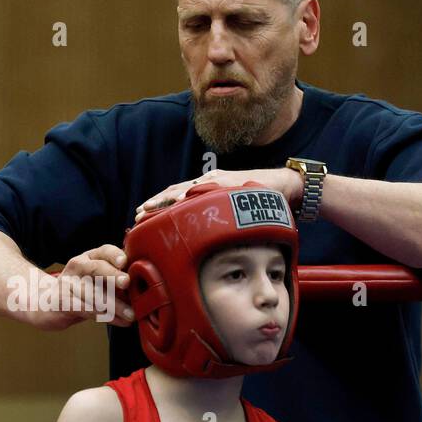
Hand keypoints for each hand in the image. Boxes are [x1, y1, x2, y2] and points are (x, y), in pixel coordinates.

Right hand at [29, 245, 134, 330]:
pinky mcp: (63, 302)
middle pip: (96, 268)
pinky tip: (122, 322)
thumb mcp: (95, 278)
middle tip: (127, 283)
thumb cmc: (80, 291)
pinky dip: (107, 317)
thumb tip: (145, 284)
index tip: (125, 261)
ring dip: (115, 305)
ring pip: (93, 294)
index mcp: (88, 257)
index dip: (114, 254)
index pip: (103, 251)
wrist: (46, 303)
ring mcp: (68, 284)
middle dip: (112, 274)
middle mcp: (77, 267)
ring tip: (132, 315)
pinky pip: (87, 310)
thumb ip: (116, 277)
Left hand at [133, 168, 302, 224]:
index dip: (158, 206)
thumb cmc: (259, 203)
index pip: (176, 198)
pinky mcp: (228, 183)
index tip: (140, 217)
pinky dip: (190, 194)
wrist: (285, 187)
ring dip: (164, 200)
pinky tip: (177, 200)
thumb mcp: (232, 212)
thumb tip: (202, 239)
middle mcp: (207, 183)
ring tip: (147, 209)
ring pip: (184, 189)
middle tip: (136, 216)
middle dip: (154, 204)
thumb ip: (217, 220)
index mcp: (205, 190)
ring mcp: (217, 181)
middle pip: (174, 193)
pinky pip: (205, 190)